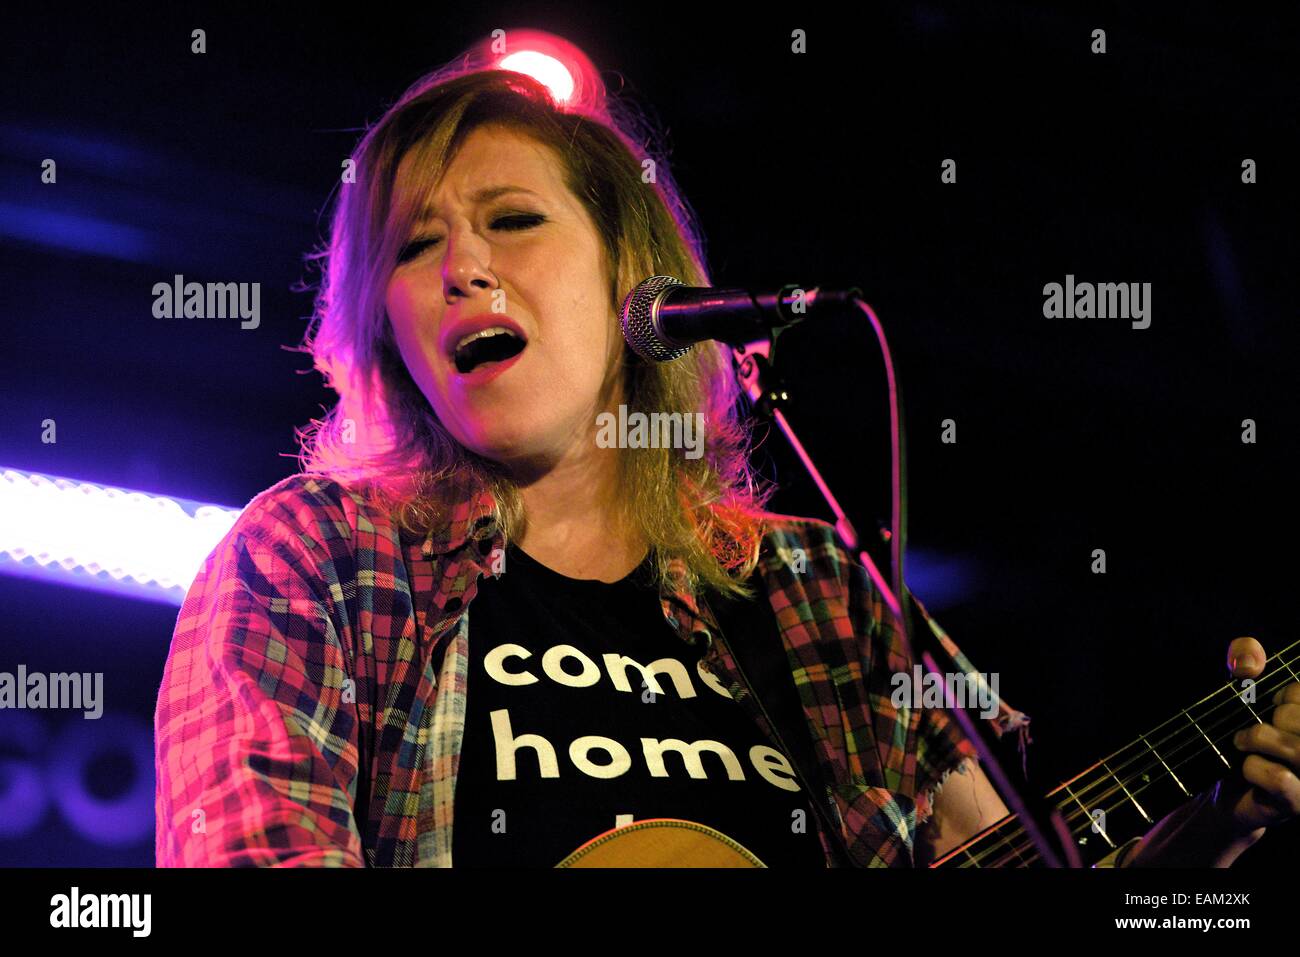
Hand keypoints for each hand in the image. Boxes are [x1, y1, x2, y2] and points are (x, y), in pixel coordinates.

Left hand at [1214, 636, 1299, 833]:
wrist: (1227, 790)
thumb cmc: (1244, 736)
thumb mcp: (1241, 690)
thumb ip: (1245, 657)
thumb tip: (1250, 661)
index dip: (1281, 695)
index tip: (1272, 708)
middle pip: (1299, 718)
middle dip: (1271, 717)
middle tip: (1256, 729)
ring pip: (1298, 750)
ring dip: (1258, 739)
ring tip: (1242, 743)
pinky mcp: (1298, 805)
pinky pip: (1279, 779)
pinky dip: (1253, 768)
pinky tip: (1249, 770)